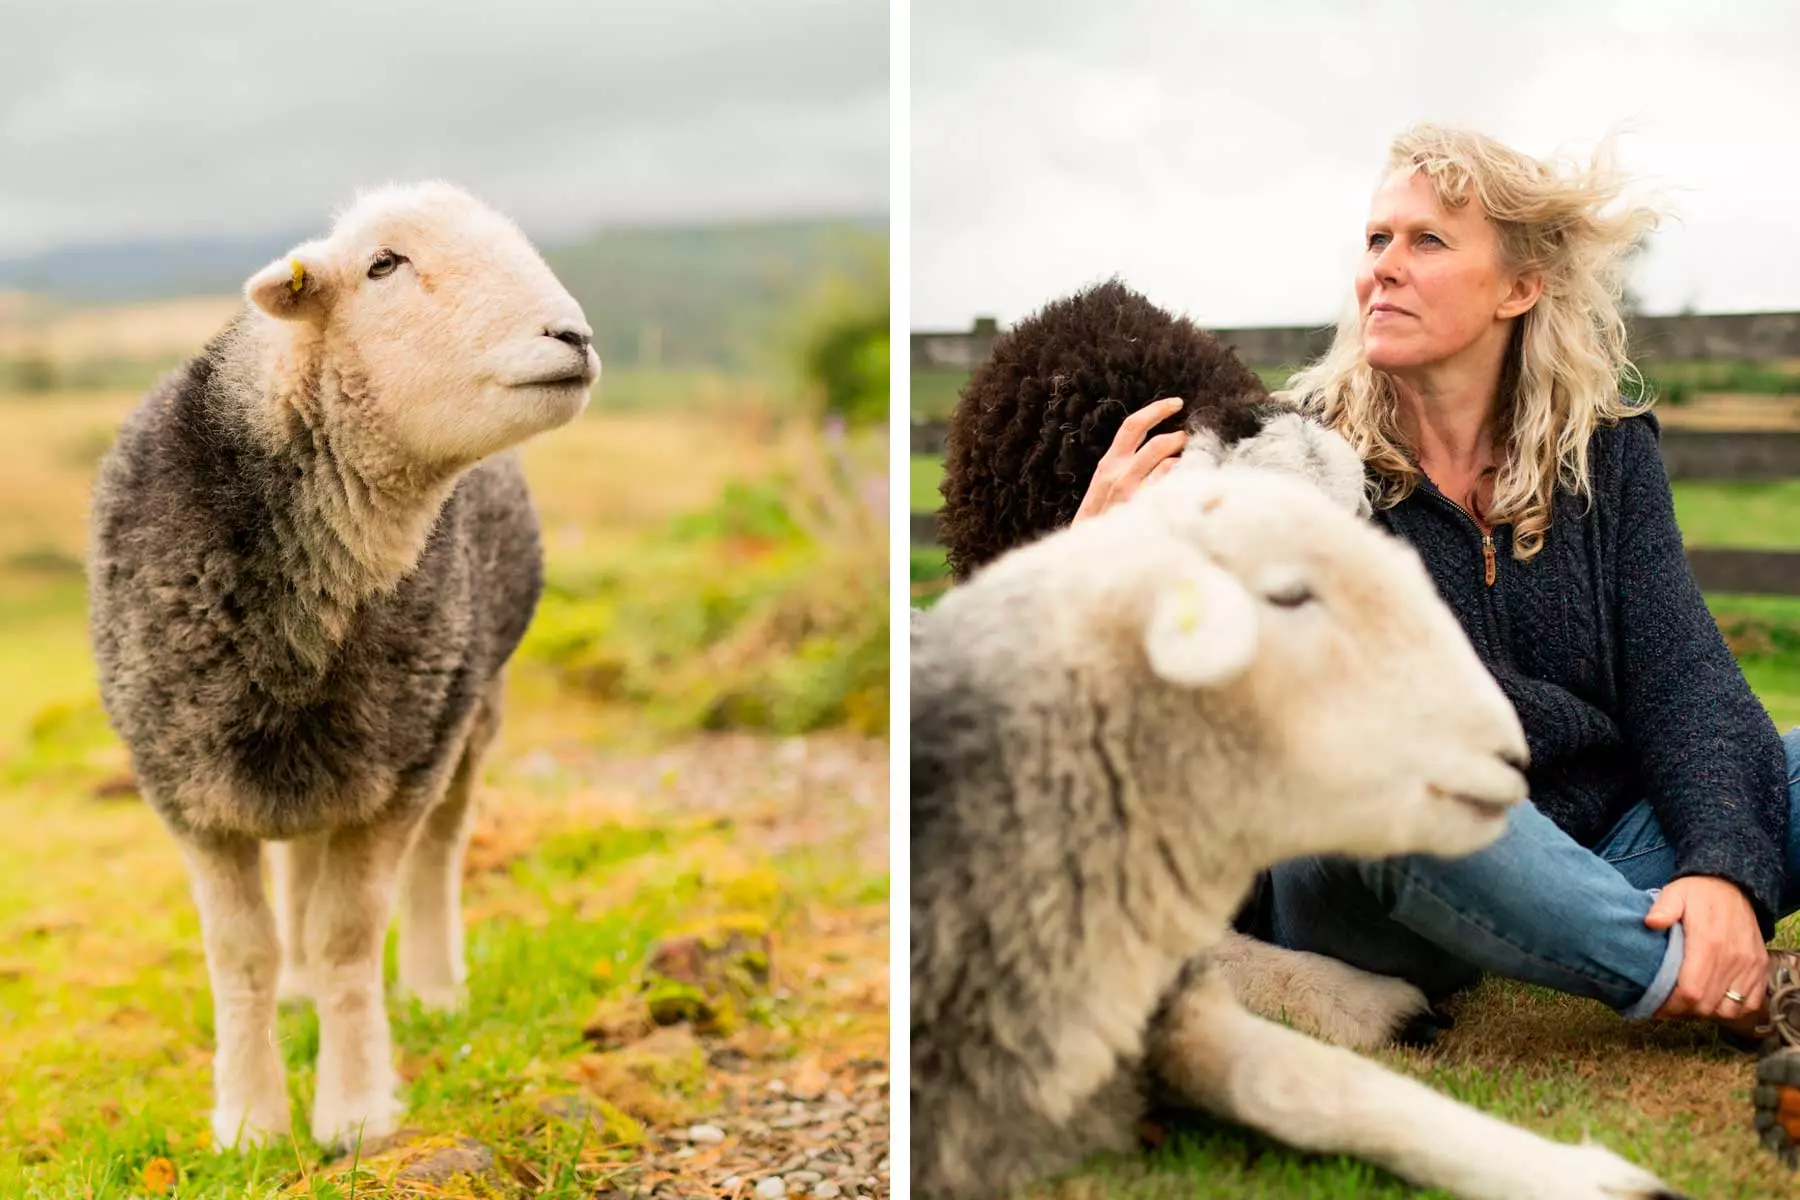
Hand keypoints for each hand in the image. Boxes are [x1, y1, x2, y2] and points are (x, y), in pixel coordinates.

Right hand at [1072, 396, 1187, 523]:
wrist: (1085, 555)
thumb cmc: (1100, 520)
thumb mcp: (1107, 488)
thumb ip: (1131, 469)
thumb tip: (1169, 459)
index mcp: (1108, 464)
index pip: (1132, 426)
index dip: (1156, 410)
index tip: (1177, 402)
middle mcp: (1118, 475)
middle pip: (1156, 444)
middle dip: (1178, 438)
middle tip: (1188, 440)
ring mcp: (1131, 495)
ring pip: (1167, 465)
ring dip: (1184, 461)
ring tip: (1189, 466)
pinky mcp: (1142, 512)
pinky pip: (1171, 491)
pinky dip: (1184, 486)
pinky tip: (1192, 492)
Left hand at [1646, 875, 1768, 1021]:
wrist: (1734, 887)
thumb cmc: (1698, 894)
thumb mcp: (1675, 893)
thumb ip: (1663, 908)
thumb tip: (1651, 922)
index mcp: (1708, 943)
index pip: (1691, 991)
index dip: (1672, 1005)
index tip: (1656, 1007)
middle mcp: (1733, 958)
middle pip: (1707, 1005)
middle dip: (1684, 1011)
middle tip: (1667, 1006)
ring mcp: (1750, 966)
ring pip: (1729, 1009)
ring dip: (1707, 1012)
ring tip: (1689, 1003)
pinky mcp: (1761, 969)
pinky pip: (1750, 1003)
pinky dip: (1732, 1009)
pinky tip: (1714, 1000)